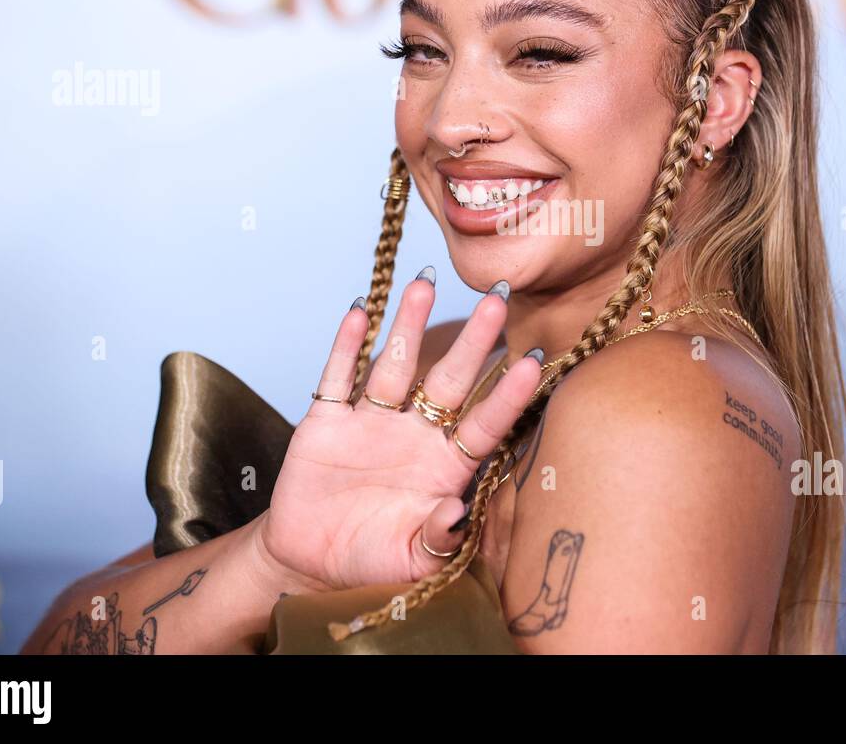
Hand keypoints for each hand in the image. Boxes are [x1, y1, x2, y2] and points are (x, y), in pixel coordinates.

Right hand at [257, 270, 541, 591]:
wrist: (310, 563)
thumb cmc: (373, 563)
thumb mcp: (412, 562)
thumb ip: (438, 540)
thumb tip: (457, 514)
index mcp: (445, 466)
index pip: (484, 423)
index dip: (507, 395)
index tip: (535, 362)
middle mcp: (414, 434)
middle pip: (448, 379)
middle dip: (472, 340)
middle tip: (497, 297)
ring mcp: (371, 423)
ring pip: (395, 365)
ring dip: (409, 325)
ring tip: (426, 283)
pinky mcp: (326, 422)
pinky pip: (337, 377)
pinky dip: (346, 345)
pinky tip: (360, 311)